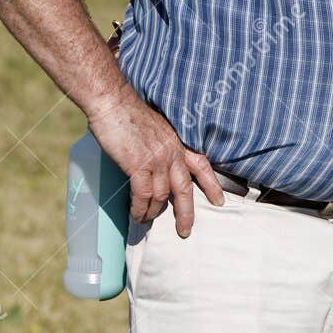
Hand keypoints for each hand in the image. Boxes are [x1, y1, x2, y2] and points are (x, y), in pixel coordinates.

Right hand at [87, 89, 222, 237]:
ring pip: (162, 196)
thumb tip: (155, 164)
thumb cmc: (128, 113)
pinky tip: (136, 215)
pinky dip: (139, 208)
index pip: (201, 165)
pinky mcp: (138, 165)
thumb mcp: (155, 129)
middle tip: (185, 230)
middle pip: (185, 189)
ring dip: (153, 212)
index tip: (219, 201)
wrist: (113, 102)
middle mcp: (171, 153)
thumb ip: (160, 146)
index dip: (212, 184)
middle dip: (187, 213)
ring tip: (145, 220)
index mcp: (177, 143)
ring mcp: (156, 160)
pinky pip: (143, 195)